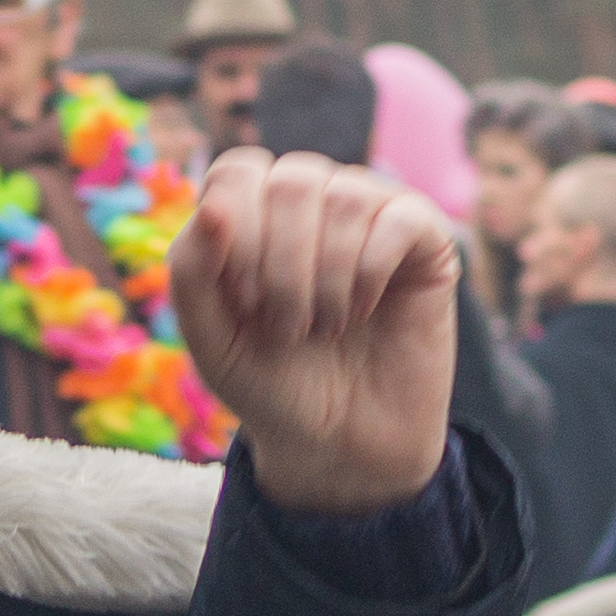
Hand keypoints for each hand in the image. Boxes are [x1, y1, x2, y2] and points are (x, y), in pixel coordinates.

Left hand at [171, 147, 460, 514]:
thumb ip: (191, 268)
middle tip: (287, 328)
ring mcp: (371, 212)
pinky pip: (399, 218)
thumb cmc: (269, 382)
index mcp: (255, 209)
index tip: (243, 302)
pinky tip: (363, 311)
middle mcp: (313, 199)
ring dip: (326, 278)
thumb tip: (214, 207)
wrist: (338, 443)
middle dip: (281, 266)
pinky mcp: (424, 239)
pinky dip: (371, 271)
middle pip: (290, 182)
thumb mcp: (209, 335)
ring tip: (325, 327)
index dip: (238, 234)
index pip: (238, 173)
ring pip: (344, 197)